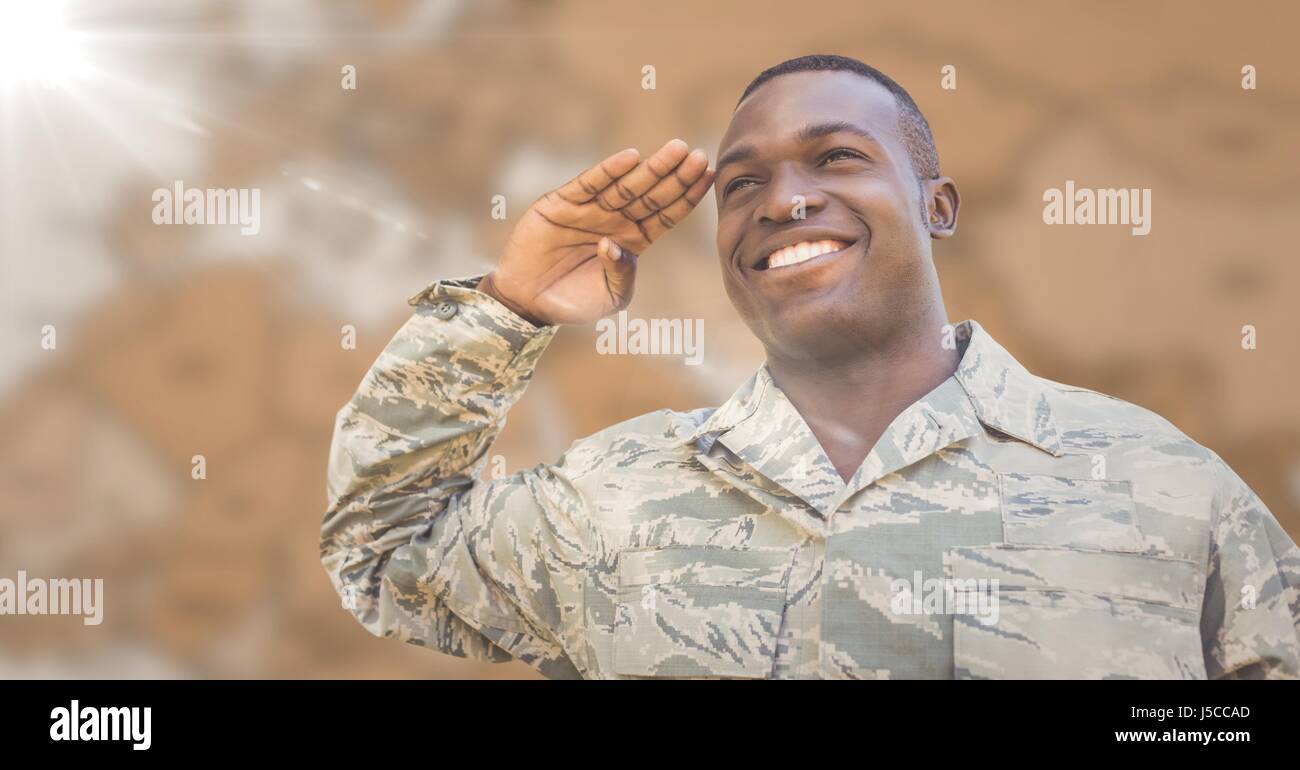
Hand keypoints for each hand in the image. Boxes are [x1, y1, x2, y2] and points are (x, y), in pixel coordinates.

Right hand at [479, 139, 714, 325]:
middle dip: (675, 175)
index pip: (666, 213)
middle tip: (698, 155)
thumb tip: (616, 244)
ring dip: (651, 167)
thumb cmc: (575, 301)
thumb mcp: (611, 296)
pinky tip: (630, 158)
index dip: (687, 195)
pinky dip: (607, 171)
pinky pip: (588, 184)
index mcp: (634, 240)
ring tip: (676, 149)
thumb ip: (622, 273)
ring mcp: (589, 210)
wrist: (530, 303)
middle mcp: (615, 220)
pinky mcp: (561, 204)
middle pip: (652, 194)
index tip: (709, 175)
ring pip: (626, 185)